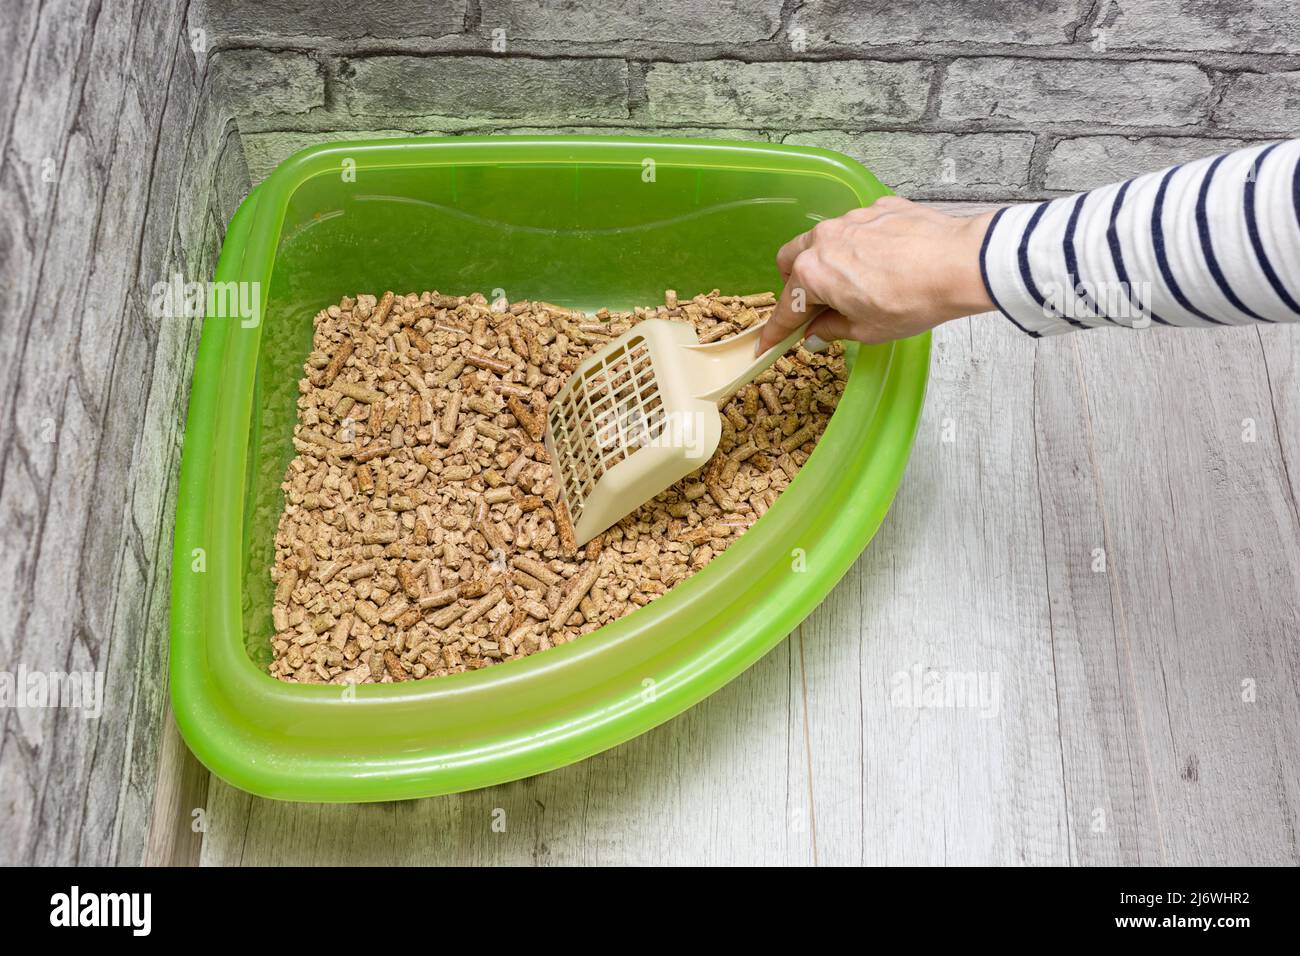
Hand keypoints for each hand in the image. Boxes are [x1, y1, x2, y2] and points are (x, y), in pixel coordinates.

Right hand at [757, 197, 995, 352]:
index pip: (787, 308)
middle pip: (791, 261)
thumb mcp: (868, 330)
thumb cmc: (913, 300)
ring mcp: (851, 219)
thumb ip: (834, 329)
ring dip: (828, 262)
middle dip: (795, 284)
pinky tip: (886, 261)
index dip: (776, 331)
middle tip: (815, 305)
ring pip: (822, 240)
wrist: (960, 263)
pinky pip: (856, 227)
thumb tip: (818, 332)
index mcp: (813, 272)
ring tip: (856, 282)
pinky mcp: (879, 207)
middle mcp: (824, 239)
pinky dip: (859, 245)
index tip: (767, 344)